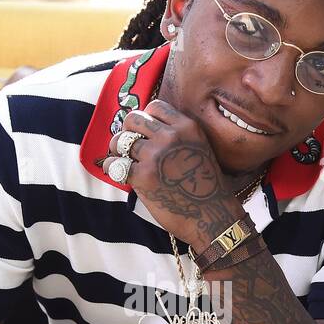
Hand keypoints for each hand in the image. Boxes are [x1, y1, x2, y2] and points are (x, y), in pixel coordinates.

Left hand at [101, 99, 243, 251]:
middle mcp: (170, 137)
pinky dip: (111, 167)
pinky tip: (116, 171)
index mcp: (187, 127)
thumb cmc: (205, 187)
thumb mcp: (200, 149)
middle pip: (133, 119)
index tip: (144, 131)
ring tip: (122, 159)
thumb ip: (178, 136)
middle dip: (127, 130)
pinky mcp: (143, 177)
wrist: (211, 216)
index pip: (155, 107)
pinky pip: (115, 164)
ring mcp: (155, 156)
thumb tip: (146, 132)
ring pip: (121, 141)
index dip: (145, 118)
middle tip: (128, 144)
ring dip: (117, 150)